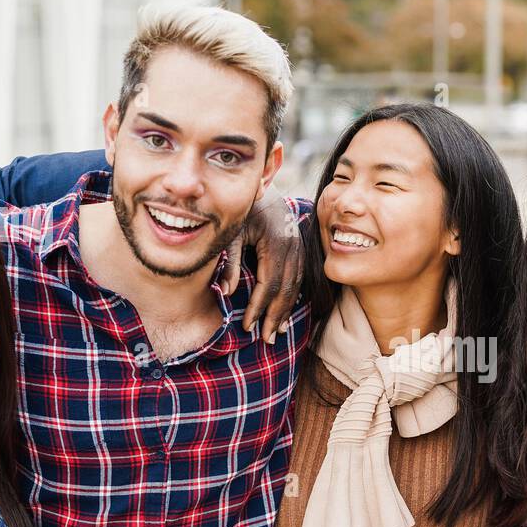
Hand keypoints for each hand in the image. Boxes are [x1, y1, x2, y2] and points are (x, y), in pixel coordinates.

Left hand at [223, 186, 304, 343]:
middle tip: (265, 339)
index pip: (268, 284)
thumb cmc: (245, 210)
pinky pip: (300, 278)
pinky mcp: (301, 249)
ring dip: (285, 311)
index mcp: (276, 243)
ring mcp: (299, 248)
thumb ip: (230, 261)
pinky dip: (293, 298)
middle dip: (274, 316)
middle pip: (285, 290)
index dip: (258, 308)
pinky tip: (286, 311)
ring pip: (295, 287)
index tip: (248, 326)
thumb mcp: (233, 232)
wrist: (266, 187)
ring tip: (277, 332)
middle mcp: (292, 247)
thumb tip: (226, 293)